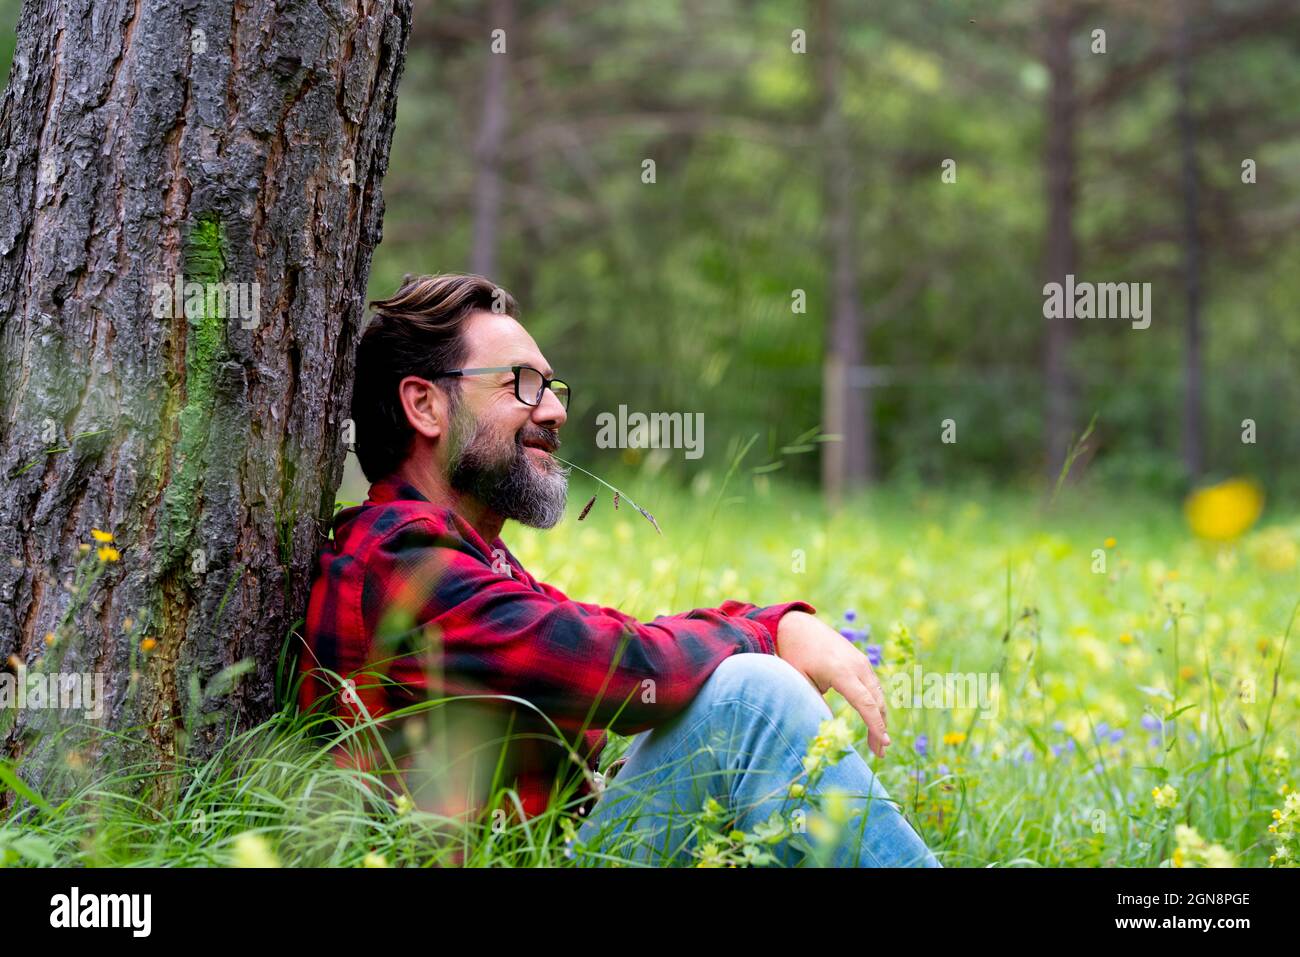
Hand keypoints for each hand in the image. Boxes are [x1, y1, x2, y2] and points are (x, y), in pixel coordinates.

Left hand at [775, 611, 890, 757]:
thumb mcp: (799, 681)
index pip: (865, 703)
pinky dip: (875, 704)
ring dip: (880, 717)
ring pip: (878, 694)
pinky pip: (873, 685)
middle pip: (876, 701)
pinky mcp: (861, 661)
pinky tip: (873, 720)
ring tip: (878, 742)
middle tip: (879, 753)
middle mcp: (856, 665)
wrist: (797, 626)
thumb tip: (829, 729)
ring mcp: (861, 661)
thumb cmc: (794, 655)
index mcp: (840, 671)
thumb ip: (815, 704)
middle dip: (880, 728)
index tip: (883, 744)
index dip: (875, 725)